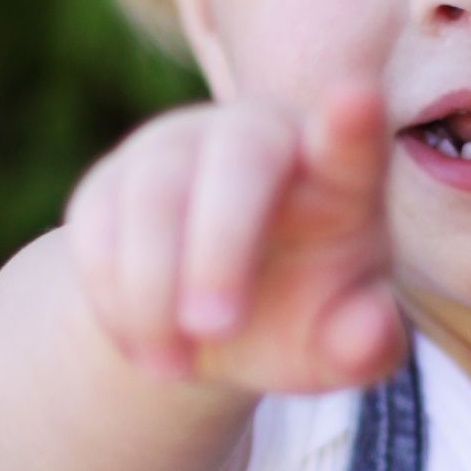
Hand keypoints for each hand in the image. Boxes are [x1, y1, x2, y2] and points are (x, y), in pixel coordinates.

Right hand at [62, 81, 404, 394]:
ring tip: (172, 367)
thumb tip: (372, 329)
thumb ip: (363, 345)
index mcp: (337, 173)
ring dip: (155, 289)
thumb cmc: (301, 319)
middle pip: (241, 160)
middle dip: (222, 245)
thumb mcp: (335, 347)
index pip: (350, 141)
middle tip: (217, 327)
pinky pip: (98, 230)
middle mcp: (258, 138)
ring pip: (155, 195)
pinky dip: (115, 299)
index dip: (351, 123)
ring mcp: (179, 150)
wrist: (206, 326)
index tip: (355, 103)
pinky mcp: (112, 183)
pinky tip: (143, 348)